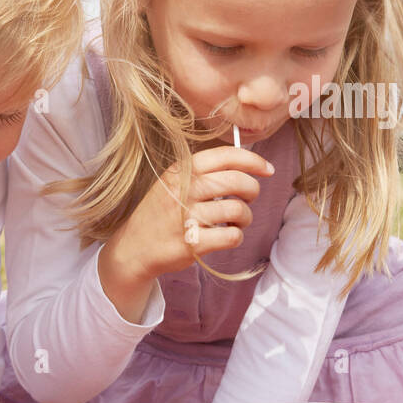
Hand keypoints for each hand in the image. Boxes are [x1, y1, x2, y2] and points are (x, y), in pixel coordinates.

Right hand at [101, 146, 273, 301]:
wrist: (135, 247)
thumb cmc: (162, 212)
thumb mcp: (173, 182)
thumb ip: (203, 171)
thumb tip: (247, 163)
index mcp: (181, 171)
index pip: (225, 156)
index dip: (252, 160)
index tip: (267, 169)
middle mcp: (184, 190)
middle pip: (236, 181)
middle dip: (252, 190)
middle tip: (250, 198)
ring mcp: (187, 217)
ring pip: (237, 210)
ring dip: (245, 217)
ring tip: (237, 220)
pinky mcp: (193, 243)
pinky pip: (232, 236)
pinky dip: (237, 236)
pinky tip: (228, 234)